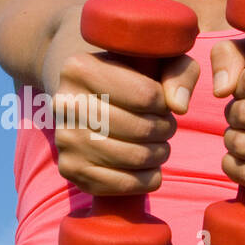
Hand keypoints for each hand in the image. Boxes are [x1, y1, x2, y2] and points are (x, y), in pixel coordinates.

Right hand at [50, 49, 200, 195]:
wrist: (84, 98)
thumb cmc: (127, 77)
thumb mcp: (156, 60)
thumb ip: (178, 72)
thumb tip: (179, 106)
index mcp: (80, 68)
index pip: (146, 95)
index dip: (165, 104)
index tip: (162, 103)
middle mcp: (65, 104)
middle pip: (141, 129)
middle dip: (165, 130)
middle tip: (165, 127)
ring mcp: (64, 139)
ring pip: (135, 158)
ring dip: (159, 154)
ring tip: (159, 145)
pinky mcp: (70, 170)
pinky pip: (122, 185)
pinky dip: (146, 180)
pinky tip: (149, 168)